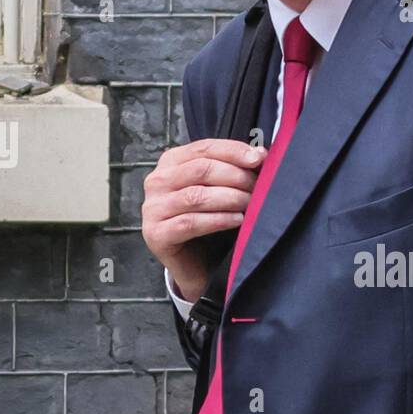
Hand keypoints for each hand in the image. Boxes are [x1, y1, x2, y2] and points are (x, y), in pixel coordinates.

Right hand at [142, 139, 266, 304]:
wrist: (195, 265)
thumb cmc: (208, 223)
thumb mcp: (218, 189)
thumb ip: (232, 169)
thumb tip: (259, 154)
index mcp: (171, 163)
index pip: (204, 148)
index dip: (234, 151)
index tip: (259, 158)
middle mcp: (157, 182)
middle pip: (200, 169)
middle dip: (235, 176)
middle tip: (259, 187)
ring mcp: (153, 209)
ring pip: (196, 196)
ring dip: (230, 198)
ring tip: (251, 204)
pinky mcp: (156, 234)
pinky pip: (191, 223)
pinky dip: (219, 220)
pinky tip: (238, 220)